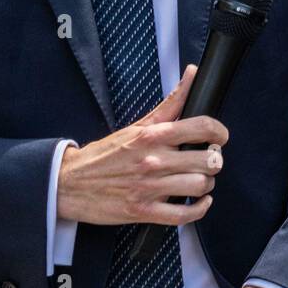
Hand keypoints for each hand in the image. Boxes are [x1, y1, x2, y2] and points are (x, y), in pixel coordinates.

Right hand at [56, 65, 228, 225]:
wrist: (68, 183)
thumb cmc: (105, 153)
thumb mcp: (138, 125)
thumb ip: (171, 102)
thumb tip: (194, 72)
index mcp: (153, 136)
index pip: (203, 127)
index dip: (219, 132)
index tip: (219, 136)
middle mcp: (154, 160)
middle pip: (208, 160)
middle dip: (213, 160)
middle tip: (205, 160)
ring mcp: (149, 188)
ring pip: (200, 186)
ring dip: (205, 184)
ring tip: (197, 180)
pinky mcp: (143, 212)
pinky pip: (184, 215)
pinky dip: (199, 209)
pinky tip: (198, 201)